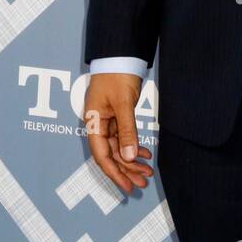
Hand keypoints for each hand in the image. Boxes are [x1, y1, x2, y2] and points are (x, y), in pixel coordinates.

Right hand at [83, 73, 152, 192]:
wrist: (121, 55)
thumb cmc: (117, 75)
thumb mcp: (123, 104)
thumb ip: (127, 131)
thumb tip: (129, 157)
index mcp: (94, 122)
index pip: (102, 155)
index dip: (114, 173)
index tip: (127, 187)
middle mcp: (98, 124)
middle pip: (111, 155)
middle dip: (127, 170)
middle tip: (143, 183)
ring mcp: (108, 121)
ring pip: (119, 148)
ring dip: (132, 160)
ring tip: (148, 172)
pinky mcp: (117, 116)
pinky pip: (124, 137)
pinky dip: (134, 147)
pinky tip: (146, 154)